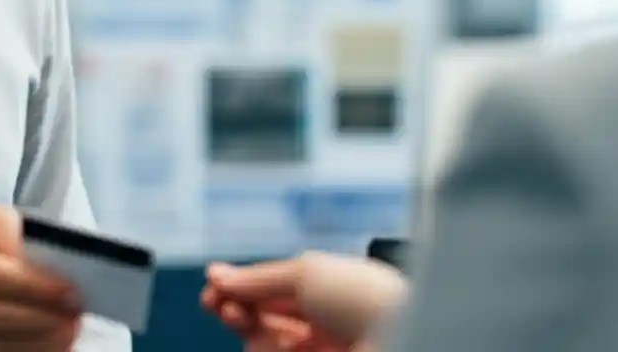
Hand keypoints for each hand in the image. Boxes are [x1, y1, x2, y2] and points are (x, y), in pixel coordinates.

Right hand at [202, 252, 407, 351]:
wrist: (405, 336)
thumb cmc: (366, 298)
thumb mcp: (306, 273)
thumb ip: (259, 278)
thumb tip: (216, 274)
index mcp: (327, 290)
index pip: (273, 290)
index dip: (241, 287)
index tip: (213, 286)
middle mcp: (322, 324)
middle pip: (263, 319)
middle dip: (236, 308)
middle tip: (219, 304)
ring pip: (264, 345)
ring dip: (246, 329)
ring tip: (240, 317)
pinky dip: (263, 349)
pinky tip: (270, 342)